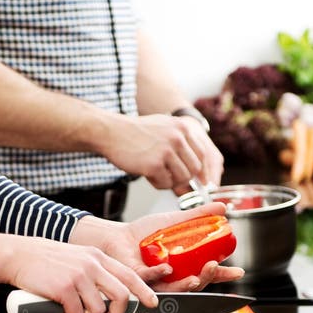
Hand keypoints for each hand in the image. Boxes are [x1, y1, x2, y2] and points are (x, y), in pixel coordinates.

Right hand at [2, 235, 158, 312]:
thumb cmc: (44, 260)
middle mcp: (92, 265)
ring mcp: (79, 275)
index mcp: (97, 257)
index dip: (143, 291)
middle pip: (120, 296)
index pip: (129, 275)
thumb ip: (93, 274)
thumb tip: (105, 300)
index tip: (151, 303)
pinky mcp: (64, 287)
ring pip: (97, 309)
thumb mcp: (76, 258)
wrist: (17, 255)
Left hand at [71, 203, 244, 291]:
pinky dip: (160, 274)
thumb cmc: (145, 234)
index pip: (209, 273)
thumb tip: (223, 207)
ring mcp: (157, 282)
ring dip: (189, 284)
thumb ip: (199, 216)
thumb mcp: (176, 221)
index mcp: (185, 266)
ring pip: (176, 289)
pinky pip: (151, 280)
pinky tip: (167, 268)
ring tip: (198, 276)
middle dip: (209, 278)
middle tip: (215, 267)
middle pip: (196, 284)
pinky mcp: (139, 280)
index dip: (224, 275)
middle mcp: (173, 278)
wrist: (118, 236)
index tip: (238, 271)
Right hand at [102, 114, 222, 190]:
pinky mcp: (154, 164)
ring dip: (171, 182)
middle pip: (194, 169)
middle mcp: (178, 138)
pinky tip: (148, 175)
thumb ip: (181, 142)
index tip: (193, 180)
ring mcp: (167, 151)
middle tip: (171, 178)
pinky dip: (158, 184)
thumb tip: (197, 169)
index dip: (198, 170)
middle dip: (184, 178)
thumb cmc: (135, 133)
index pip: (202, 154)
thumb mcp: (164, 128)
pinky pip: (165, 184)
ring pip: (182, 178)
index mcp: (182, 128)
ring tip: (157, 175)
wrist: (111, 132)